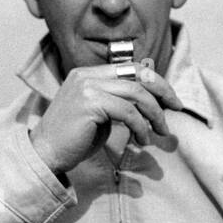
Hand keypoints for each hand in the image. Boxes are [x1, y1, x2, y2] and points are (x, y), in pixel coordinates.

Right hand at [29, 62, 184, 173]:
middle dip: (162, 91)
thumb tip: (151, 101)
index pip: (131, 68)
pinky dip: (141, 126)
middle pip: (138, 74)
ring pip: (136, 93)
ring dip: (154, 114)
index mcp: (89, 73)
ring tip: (160, 132)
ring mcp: (87, 87)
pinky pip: (128, 111)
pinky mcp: (90, 103)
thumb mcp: (100, 114)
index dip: (156, 81)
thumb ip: (120, 103)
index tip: (171, 100)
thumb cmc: (74, 139)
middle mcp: (87, 75)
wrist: (45, 154)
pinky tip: (142, 140)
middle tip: (176, 108)